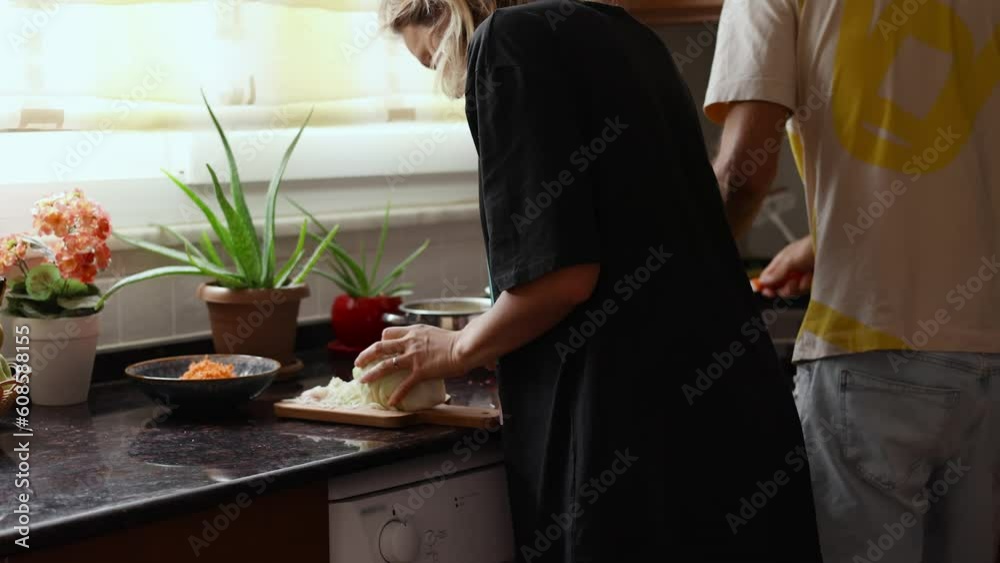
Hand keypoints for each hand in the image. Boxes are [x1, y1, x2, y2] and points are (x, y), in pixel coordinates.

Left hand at [355, 325, 469, 406]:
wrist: (465, 346)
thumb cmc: (458, 341)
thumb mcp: (437, 333)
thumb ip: (428, 339)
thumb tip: (433, 345)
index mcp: (414, 331)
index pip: (389, 333)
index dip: (381, 340)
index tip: (379, 346)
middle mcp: (409, 342)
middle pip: (380, 346)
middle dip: (366, 355)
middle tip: (358, 362)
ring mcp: (413, 357)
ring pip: (386, 365)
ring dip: (372, 373)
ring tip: (363, 380)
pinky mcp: (420, 371)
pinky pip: (404, 385)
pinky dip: (396, 395)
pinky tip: (391, 402)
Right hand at [756, 236, 814, 298]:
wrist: (835, 248)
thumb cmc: (813, 246)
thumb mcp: (791, 260)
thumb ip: (777, 272)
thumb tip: (763, 281)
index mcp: (782, 261)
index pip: (768, 276)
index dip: (765, 285)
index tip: (766, 292)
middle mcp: (790, 269)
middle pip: (779, 287)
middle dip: (786, 287)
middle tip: (792, 283)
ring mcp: (801, 276)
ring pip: (792, 290)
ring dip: (799, 286)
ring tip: (806, 276)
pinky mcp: (811, 281)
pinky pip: (804, 290)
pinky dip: (808, 285)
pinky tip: (812, 277)